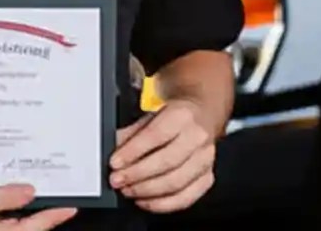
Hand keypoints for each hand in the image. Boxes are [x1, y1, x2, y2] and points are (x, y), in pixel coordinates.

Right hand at [0, 183, 76, 230]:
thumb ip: (2, 198)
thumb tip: (29, 192)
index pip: (37, 225)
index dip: (55, 215)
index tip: (70, 208)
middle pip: (25, 228)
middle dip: (37, 214)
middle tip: (49, 198)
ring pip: (10, 227)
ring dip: (16, 214)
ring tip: (20, 196)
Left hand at [108, 99, 217, 213]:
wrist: (201, 117)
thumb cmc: (173, 119)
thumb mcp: (150, 117)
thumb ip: (130, 134)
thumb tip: (113, 152)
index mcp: (181, 116)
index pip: (155, 135)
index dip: (133, 151)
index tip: (115, 163)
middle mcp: (197, 137)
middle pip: (167, 161)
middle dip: (137, 174)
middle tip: (118, 180)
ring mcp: (205, 159)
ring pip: (176, 182)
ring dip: (147, 191)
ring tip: (129, 190)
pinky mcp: (208, 178)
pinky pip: (186, 198)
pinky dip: (162, 204)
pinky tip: (146, 201)